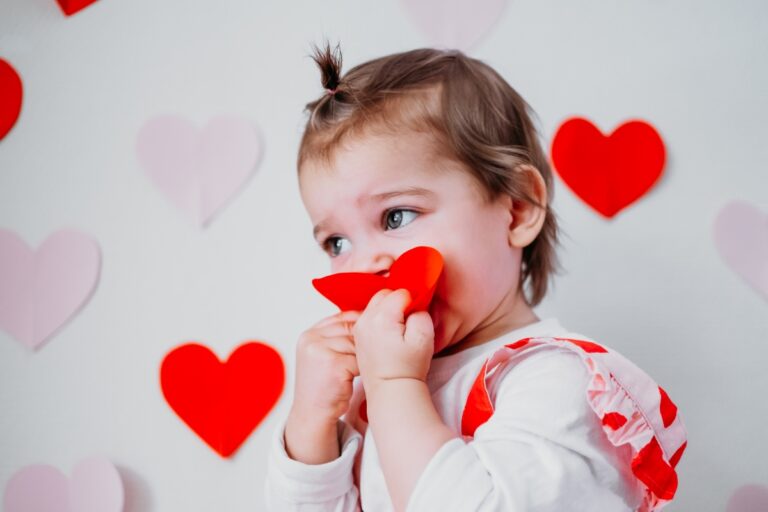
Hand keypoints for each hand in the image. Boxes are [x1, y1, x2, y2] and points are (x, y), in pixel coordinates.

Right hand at [285, 310, 360, 462]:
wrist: (312, 414)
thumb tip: (366, 320)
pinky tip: (362, 377)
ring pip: (358, 344)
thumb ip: (336, 338)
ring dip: (366, 356)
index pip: (341, 317)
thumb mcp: (322, 356)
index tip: (373, 331)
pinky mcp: (333, 365)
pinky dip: (365, 369)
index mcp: (309, 335)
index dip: (360, 322)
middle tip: (375, 353)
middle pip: (351, 329)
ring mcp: (320, 351)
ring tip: (366, 368)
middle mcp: (311, 340)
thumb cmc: (322, 386)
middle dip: (365, 341)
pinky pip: (360, 360)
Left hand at [352, 289, 434, 391]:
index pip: (400, 293)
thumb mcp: (424, 337)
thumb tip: (414, 306)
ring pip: (376, 304)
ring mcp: (359, 327)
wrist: (391, 390)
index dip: (412, 302)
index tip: (415, 318)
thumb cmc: (407, 367)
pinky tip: (389, 336)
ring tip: (398, 331)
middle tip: (407, 323)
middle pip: (385, 295)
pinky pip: (370, 316)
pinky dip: (380, 320)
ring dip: (388, 311)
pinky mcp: (358, 336)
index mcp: (382, 317)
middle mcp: (366, 319)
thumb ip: (421, 313)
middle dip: (398, 303)